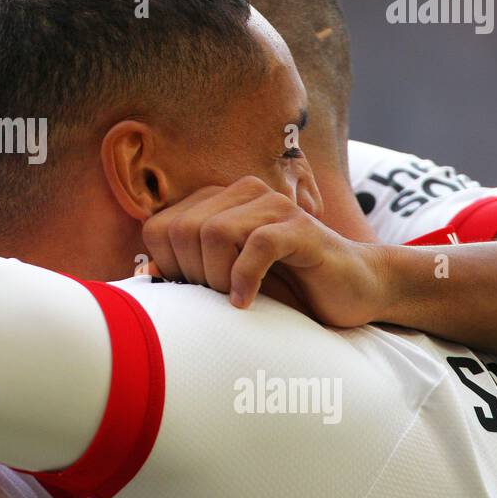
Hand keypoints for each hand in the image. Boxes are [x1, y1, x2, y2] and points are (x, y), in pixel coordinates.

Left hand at [140, 177, 388, 326]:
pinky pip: (257, 244)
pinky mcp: (300, 227)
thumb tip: (144, 277)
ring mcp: (272, 207)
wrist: (352, 291)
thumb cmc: (285, 288)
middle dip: (192, 273)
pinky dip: (245, 279)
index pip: (159, 228)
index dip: (168, 266)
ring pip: (214, 232)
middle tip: (217, 298)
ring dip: (218, 276)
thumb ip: (188, 272)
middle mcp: (242, 194)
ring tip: (235, 298)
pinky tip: (247, 302)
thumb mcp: (226, 282)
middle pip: (182, 229)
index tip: (194, 291)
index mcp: (217, 202)